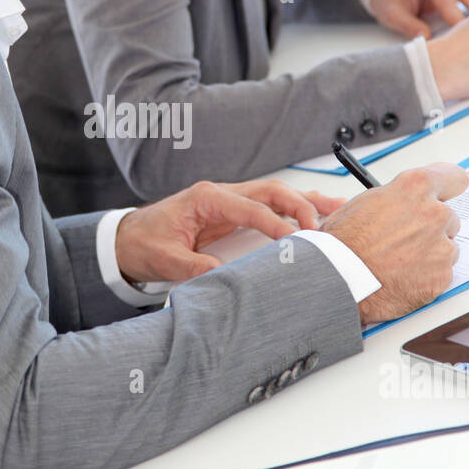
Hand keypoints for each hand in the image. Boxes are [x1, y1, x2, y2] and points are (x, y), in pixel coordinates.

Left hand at [115, 179, 345, 283]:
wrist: (129, 239)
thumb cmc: (144, 243)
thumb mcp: (164, 258)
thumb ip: (191, 266)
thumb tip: (221, 275)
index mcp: (205, 199)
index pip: (250, 207)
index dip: (274, 223)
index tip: (294, 240)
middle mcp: (222, 194)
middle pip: (271, 192)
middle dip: (300, 206)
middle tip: (322, 226)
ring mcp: (230, 201)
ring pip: (276, 196)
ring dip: (306, 202)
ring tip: (340, 209)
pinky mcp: (234, 213)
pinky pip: (270, 207)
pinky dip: (295, 210)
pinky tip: (319, 215)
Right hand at [319, 163, 467, 325]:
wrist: (340, 279)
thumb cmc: (344, 242)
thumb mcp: (367, 202)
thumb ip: (398, 197)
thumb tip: (410, 200)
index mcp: (416, 188)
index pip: (454, 178)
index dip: (447, 188)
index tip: (443, 195)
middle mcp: (434, 214)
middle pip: (448, 217)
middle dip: (431, 226)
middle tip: (406, 238)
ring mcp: (442, 247)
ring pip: (446, 247)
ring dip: (430, 253)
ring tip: (399, 261)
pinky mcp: (442, 276)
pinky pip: (442, 273)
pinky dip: (426, 277)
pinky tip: (403, 277)